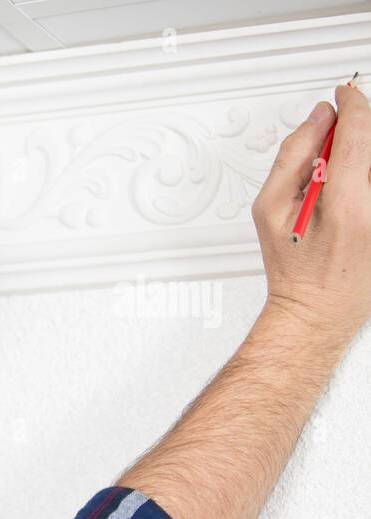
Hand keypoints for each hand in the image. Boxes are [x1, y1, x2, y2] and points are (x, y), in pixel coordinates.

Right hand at [251, 83, 370, 343]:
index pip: (359, 129)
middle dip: (359, 128)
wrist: (320, 310)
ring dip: (363, 155)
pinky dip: (365, 174)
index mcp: (346, 203)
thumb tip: (318, 119)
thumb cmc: (294, 269)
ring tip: (340, 176)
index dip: (352, 103)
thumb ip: (292, 156)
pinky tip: (351, 189)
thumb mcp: (269, 210)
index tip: (345, 94)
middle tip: (335, 139)